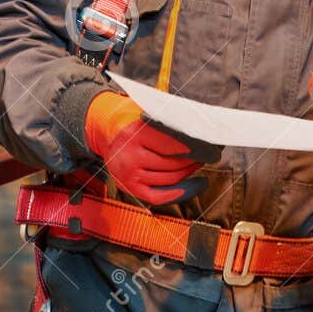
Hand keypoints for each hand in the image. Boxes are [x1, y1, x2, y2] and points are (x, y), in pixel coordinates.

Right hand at [84, 92, 215, 204]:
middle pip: (170, 164)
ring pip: (167, 179)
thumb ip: (166, 120)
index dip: (189, 148)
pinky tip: (191, 186)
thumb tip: (197, 127)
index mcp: (135, 135)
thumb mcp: (145, 115)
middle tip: (205, 156)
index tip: (205, 146)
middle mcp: (130, 156)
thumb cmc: (134, 123)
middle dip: (191, 161)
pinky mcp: (130, 188)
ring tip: (198, 165)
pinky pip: (157, 196)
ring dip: (187, 174)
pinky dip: (176, 193)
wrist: (107, 134)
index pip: (168, 144)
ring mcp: (129, 175)